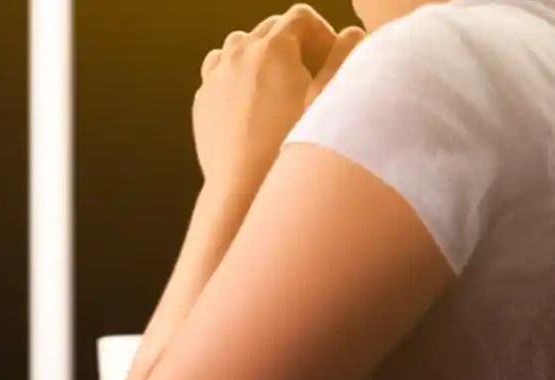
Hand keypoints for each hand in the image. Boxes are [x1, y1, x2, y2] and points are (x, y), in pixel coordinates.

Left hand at [193, 5, 363, 191]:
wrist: (244, 186)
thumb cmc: (291, 145)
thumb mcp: (328, 99)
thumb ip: (344, 58)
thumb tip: (352, 34)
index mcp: (273, 47)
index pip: (300, 17)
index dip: (320, 33)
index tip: (327, 60)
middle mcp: (238, 54)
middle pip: (269, 29)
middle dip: (291, 44)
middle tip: (307, 75)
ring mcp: (215, 76)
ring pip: (238, 47)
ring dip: (258, 57)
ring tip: (276, 86)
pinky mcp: (202, 100)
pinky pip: (218, 73)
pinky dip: (234, 77)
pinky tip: (250, 104)